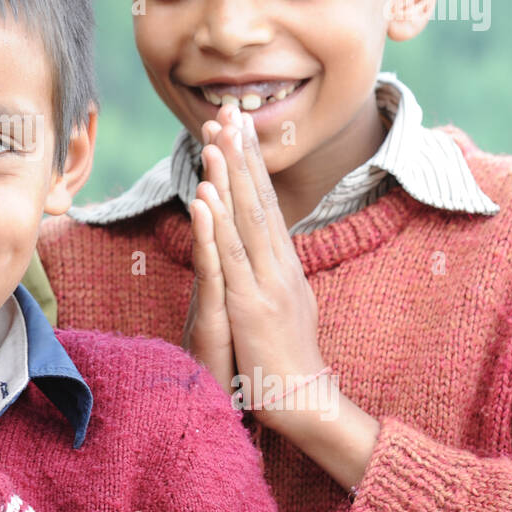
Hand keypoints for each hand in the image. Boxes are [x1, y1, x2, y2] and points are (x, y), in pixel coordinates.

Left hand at [192, 105, 325, 433]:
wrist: (304, 401)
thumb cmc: (287, 359)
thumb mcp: (282, 304)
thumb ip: (272, 273)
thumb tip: (269, 248)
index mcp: (285, 263)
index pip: (267, 202)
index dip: (253, 163)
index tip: (241, 126)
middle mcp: (279, 264)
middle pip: (259, 199)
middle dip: (243, 152)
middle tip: (230, 110)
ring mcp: (266, 283)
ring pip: (245, 220)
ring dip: (230, 176)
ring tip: (216, 137)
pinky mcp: (249, 305)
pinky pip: (230, 258)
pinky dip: (217, 225)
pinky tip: (206, 197)